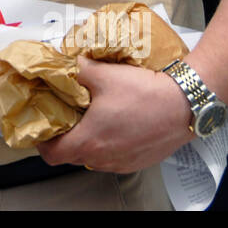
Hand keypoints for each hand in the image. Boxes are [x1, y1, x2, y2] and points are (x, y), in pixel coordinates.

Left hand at [35, 57, 194, 173]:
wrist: (184, 105)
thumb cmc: (145, 94)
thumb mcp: (103, 74)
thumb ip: (78, 69)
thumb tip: (67, 65)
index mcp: (89, 140)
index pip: (52, 154)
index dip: (43, 142)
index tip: (44, 129)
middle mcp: (103, 157)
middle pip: (72, 155)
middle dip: (66, 138)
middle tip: (68, 118)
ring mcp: (122, 162)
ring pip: (94, 157)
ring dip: (89, 141)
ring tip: (94, 118)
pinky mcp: (138, 162)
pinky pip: (114, 157)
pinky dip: (109, 144)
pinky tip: (117, 124)